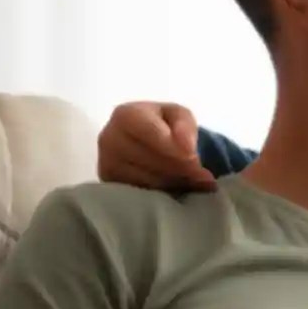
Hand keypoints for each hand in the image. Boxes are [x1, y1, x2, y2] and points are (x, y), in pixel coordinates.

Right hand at [96, 101, 214, 190]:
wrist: (147, 142)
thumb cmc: (165, 125)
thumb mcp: (180, 116)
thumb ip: (185, 126)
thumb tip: (187, 147)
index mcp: (126, 115)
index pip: (149, 132)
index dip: (173, 147)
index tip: (193, 158)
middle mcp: (109, 139)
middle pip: (146, 158)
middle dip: (177, 168)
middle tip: (201, 175)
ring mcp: (105, 163)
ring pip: (144, 179)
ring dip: (173, 182)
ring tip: (193, 182)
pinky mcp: (110, 184)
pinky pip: (138, 193)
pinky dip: (161, 193)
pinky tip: (176, 188)